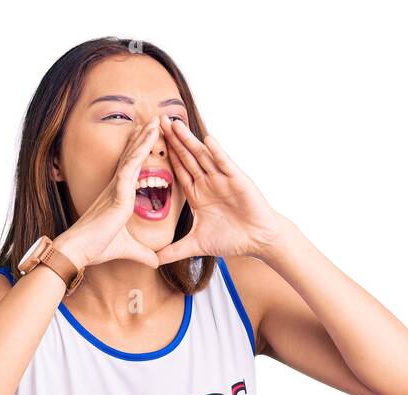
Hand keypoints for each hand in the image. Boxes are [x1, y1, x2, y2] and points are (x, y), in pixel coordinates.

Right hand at [54, 116, 163, 269]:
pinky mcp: (117, 195)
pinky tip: (148, 138)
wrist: (77, 252)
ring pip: (132, 158)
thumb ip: (142, 253)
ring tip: (155, 122)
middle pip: (131, 158)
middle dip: (142, 139)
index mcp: (117, 197)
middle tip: (154, 121)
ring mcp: (116, 190)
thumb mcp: (127, 250)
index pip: (131, 170)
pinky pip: (130, 168)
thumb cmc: (95, 248)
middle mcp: (115, 189)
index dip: (138, 154)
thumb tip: (156, 261)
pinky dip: (139, 152)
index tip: (147, 139)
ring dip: (144, 139)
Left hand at [154, 118, 285, 264]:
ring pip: (202, 156)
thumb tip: (153, 260)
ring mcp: (223, 179)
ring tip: (175, 124)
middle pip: (187, 157)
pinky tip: (207, 139)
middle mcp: (208, 182)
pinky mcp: (238, 180)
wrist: (259, 240)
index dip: (164, 156)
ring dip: (189, 140)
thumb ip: (174, 250)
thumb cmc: (232, 239)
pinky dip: (217, 152)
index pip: (177, 170)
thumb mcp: (197, 245)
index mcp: (197, 194)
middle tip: (157, 120)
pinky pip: (225, 163)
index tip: (149, 143)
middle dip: (172, 140)